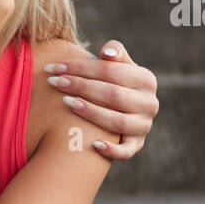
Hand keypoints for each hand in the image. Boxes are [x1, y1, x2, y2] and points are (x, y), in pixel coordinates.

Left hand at [43, 39, 158, 159]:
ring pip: (117, 123)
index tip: (56, 67)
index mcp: (146, 80)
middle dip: (81, 87)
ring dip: (91, 113)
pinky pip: (126, 151)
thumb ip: (115, 54)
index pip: (112, 71)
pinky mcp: (136, 144)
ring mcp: (143, 126)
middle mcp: (149, 103)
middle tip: (55, 83)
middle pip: (113, 95)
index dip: (82, 67)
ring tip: (67, 103)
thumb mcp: (119, 66)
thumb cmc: (115, 82)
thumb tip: (108, 52)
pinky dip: (112, 150)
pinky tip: (93, 144)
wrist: (124, 109)